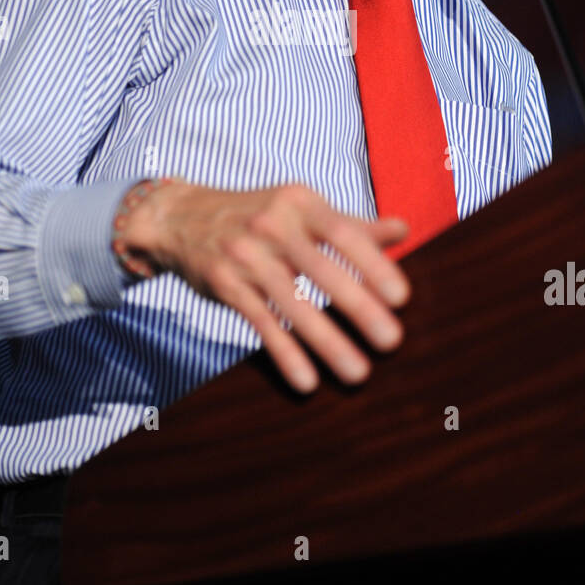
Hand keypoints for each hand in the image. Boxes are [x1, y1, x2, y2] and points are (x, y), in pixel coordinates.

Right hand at [118, 181, 411, 392]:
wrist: (181, 216)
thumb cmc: (257, 214)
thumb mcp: (301, 209)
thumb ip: (352, 224)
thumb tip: (404, 229)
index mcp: (300, 203)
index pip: (343, 233)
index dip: (373, 264)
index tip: (402, 297)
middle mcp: (272, 225)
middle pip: (321, 269)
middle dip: (358, 307)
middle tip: (393, 341)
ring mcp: (246, 255)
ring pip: (292, 303)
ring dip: (327, 342)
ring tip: (358, 372)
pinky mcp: (224, 284)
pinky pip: (260, 322)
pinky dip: (285, 353)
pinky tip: (307, 380)